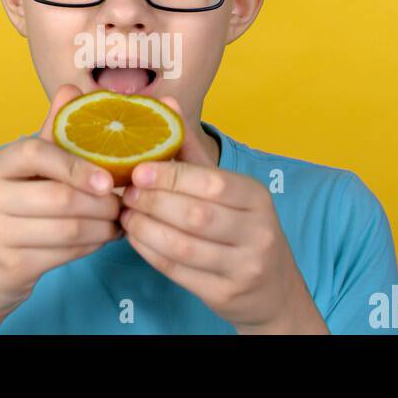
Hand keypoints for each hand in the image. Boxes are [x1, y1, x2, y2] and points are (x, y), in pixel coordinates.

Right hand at [0, 84, 122, 331]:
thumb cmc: (8, 215)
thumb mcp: (23, 174)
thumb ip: (51, 135)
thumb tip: (73, 90)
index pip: (35, 153)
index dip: (76, 165)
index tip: (108, 179)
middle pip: (60, 197)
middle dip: (102, 203)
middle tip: (124, 204)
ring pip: (68, 228)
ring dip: (103, 226)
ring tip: (118, 221)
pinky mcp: (8, 266)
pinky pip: (65, 254)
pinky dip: (93, 246)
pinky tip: (103, 239)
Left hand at [118, 97, 328, 333]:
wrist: (272, 288)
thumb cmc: (242, 227)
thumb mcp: (229, 190)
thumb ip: (193, 152)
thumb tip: (166, 104)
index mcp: (257, 197)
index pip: (210, 182)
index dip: (170, 176)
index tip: (137, 170)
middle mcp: (257, 232)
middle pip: (195, 215)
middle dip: (153, 203)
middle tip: (125, 194)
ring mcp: (243, 266)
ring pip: (183, 246)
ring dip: (145, 229)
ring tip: (125, 216)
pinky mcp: (224, 294)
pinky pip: (178, 271)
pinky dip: (150, 253)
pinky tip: (135, 239)